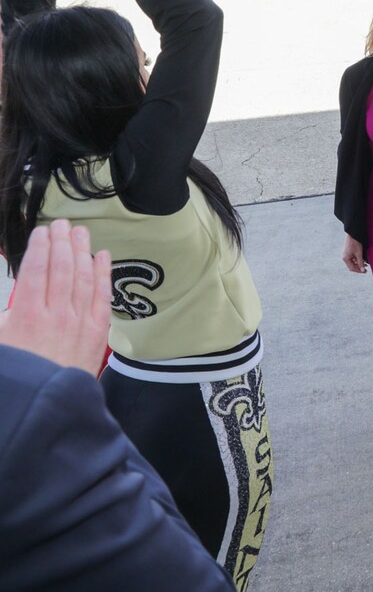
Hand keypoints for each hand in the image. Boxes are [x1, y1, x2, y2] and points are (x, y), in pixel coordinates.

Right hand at [0, 219, 111, 373]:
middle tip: (62, 224)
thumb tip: (15, 297)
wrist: (45, 406)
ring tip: (80, 233)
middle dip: (61, 243)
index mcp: (26, 314)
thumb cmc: (18, 374)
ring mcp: (79, 321)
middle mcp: (55, 313)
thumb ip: (5, 315)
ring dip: (82, 251)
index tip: (41, 232)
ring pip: (83, 277)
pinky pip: (102, 296)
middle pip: (61, 268)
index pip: (35, 270)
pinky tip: (103, 257)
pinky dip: (103, 274)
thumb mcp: (0, 340)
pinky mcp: (97, 332)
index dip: (40, 247)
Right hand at [342, 234, 366, 272]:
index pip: (352, 268)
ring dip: (359, 264)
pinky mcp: (348, 253)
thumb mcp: (359, 253)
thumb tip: (362, 270)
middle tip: (366, 269)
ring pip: (353, 263)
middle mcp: (344, 257)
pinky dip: (358, 260)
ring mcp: (346, 255)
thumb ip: (360, 262)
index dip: (359, 271)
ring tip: (366, 264)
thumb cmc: (356, 243)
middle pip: (352, 266)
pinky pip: (353, 259)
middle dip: (359, 267)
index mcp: (345, 258)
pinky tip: (363, 260)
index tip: (365, 271)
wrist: (353, 234)